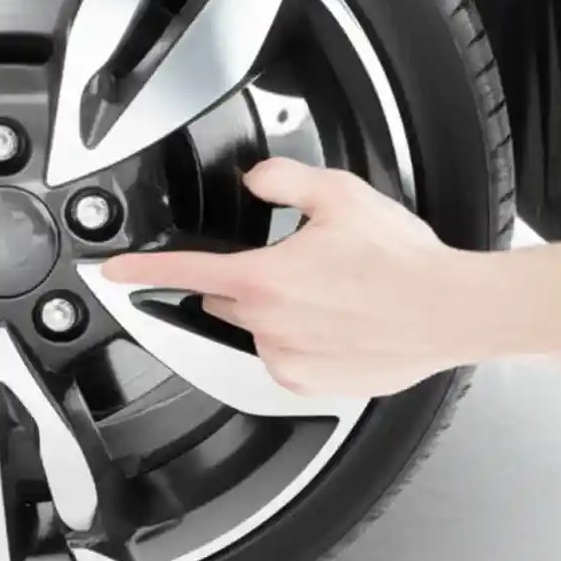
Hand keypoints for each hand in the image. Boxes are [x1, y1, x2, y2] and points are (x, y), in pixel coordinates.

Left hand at [102, 158, 487, 397]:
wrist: (449, 310)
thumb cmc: (403, 262)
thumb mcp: (340, 196)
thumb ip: (284, 179)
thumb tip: (257, 178)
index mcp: (264, 278)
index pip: (182, 271)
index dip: (138, 270)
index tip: (111, 273)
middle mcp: (267, 324)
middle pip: (227, 297)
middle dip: (249, 280)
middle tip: (301, 266)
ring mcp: (285, 358)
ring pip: (258, 329)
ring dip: (278, 313)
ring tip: (333, 297)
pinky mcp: (307, 383)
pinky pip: (284, 357)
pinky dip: (301, 342)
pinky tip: (340, 324)